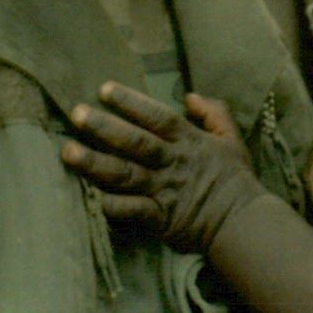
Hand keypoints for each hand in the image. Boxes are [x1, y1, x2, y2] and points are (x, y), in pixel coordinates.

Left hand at [60, 83, 264, 254]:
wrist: (244, 222)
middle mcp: (172, 163)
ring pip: (125, 174)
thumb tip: (189, 96)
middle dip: (104, 128)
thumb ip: (213, 112)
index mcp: (188, 141)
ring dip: (95, 163)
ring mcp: (164, 191)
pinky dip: (110, 205)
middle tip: (76, 114)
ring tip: (67, 152)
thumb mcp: (231, 138)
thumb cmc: (235, 179)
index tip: (104, 89)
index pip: (156, 117)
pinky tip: (88, 197)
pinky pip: (132, 211)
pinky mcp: (161, 218)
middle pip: (135, 142)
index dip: (131, 102)